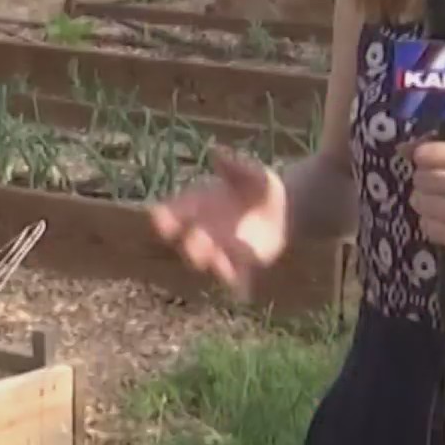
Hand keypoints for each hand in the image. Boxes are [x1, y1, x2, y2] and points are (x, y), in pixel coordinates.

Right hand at [148, 148, 287, 296]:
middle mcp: (204, 229)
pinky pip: (237, 275)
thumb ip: (234, 165)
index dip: (165, 216)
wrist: (285, 206)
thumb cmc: (260, 184)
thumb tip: (216, 151)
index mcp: (199, 204)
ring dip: (213, 264)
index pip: (174, 212)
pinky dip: (239, 284)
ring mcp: (220, 248)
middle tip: (196, 240)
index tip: (159, 217)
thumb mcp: (250, 171)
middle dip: (191, 243)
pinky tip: (243, 292)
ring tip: (221, 267)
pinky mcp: (241, 262)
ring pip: (210, 260)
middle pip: (190, 240)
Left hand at [407, 139, 444, 267]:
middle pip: (419, 178)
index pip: (424, 153)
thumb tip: (401, 148)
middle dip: (428, 184)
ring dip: (428, 205)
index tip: (436, 168)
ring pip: (417, 201)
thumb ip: (441, 151)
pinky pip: (425, 226)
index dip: (425, 161)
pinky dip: (434, 226)